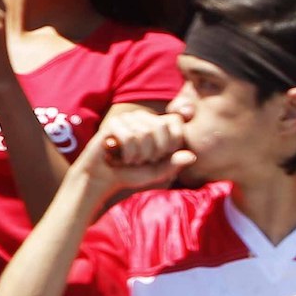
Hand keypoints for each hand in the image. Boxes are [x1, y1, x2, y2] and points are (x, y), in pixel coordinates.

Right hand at [77, 106, 193, 193]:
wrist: (103, 179)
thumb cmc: (131, 173)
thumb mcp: (158, 171)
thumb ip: (174, 164)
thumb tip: (192, 156)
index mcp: (157, 124)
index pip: (176, 122)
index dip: (171, 144)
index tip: (159, 156)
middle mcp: (143, 117)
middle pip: (161, 127)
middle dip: (155, 151)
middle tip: (143, 160)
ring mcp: (127, 118)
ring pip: (146, 133)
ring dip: (140, 155)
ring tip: (132, 159)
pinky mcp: (113, 124)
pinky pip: (130, 137)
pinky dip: (129, 153)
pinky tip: (122, 158)